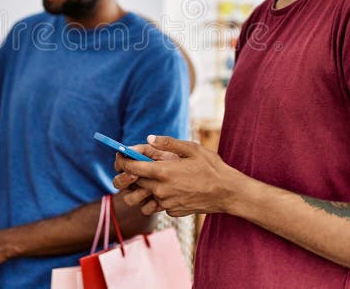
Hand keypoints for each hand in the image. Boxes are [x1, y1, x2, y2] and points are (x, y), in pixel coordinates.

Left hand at [114, 135, 244, 217]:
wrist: (228, 193)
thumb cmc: (211, 168)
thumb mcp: (192, 149)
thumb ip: (168, 143)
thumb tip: (149, 138)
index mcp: (163, 172)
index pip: (130, 168)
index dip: (122, 160)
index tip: (121, 155)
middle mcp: (160, 190)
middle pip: (132, 184)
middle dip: (128, 174)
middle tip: (134, 166)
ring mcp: (166, 203)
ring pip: (141, 199)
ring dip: (140, 190)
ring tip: (149, 180)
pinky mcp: (172, 211)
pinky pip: (157, 205)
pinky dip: (157, 198)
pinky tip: (169, 189)